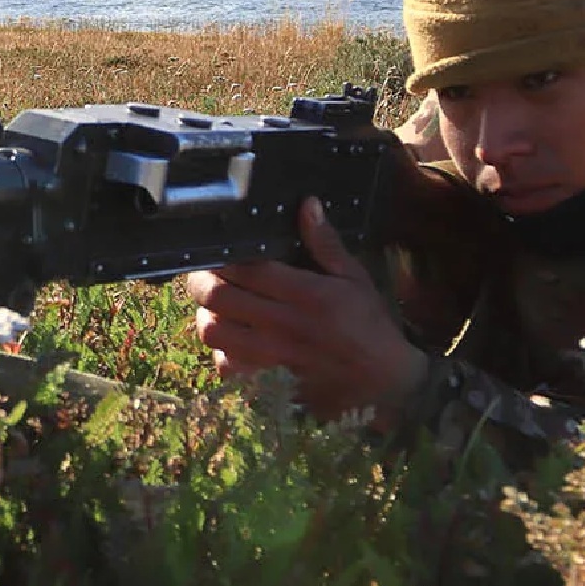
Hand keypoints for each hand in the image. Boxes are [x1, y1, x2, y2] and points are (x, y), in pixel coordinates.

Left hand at [185, 197, 427, 426]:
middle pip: (219, 298)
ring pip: (214, 332)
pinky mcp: (270, 377)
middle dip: (201, 281)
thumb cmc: (368, 323)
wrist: (384, 380)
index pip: (247, 268)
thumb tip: (308, 205)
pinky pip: (228, 366)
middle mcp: (284, 322)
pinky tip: (230, 340)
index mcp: (305, 293)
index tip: (219, 250)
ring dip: (205, 314)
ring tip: (213, 304)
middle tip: (204, 273)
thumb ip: (326, 243)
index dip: (223, 257)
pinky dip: (219, 352)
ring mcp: (273, 353)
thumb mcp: (354, 278)